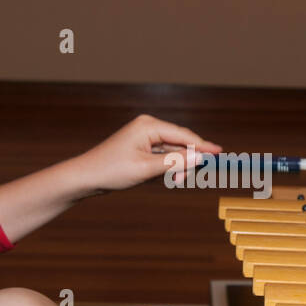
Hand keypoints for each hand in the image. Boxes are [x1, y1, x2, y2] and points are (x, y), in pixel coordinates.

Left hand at [71, 114, 221, 196]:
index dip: (203, 146)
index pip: (183, 135)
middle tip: (184, 179)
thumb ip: (175, 163)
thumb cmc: (112, 170)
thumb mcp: (147, 169)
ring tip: (171, 180)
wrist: (85, 177)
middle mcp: (148, 127)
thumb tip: (200, 158)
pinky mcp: (141, 148)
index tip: (220, 154)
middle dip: (185, 162)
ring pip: (172, 153)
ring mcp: (144, 137)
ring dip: (174, 168)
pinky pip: (162, 158)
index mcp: (149, 125)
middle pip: (179, 143)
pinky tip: (156, 178)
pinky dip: (165, 169)